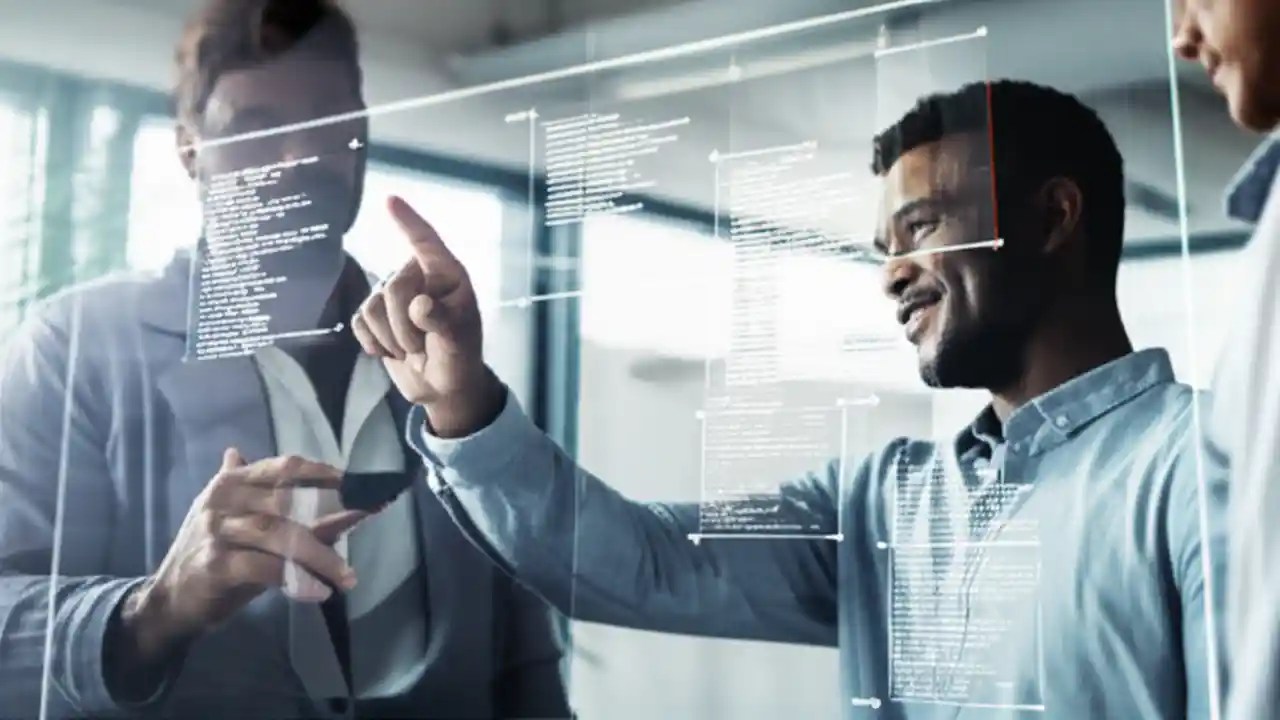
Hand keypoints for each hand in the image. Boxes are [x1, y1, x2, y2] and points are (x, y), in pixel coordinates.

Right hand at [119, 450, 365, 663]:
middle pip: (288, 499)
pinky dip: (296, 580)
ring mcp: (217, 531)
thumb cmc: (217, 555)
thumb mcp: (251, 526)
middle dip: (332, 509)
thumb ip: (292, 510)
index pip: (284, 467)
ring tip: (348, 577)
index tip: (360, 483)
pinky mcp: (216, 565)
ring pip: (281, 534)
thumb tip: (346, 499)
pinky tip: (318, 592)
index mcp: (233, 482)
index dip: (324, 473)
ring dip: (320, 556)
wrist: (169, 598)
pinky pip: (266, 568)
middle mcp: (224, 500)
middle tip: (367, 517)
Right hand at [352, 196, 504, 436]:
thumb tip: (420, 305)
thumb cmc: (461, 357)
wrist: (443, 388)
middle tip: (423, 346)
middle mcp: (419, 279)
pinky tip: (390, 352)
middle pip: (393, 287)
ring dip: (391, 338)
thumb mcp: (459, 342)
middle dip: (404, 325)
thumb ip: (442, 321)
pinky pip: (359, 321)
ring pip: (371, 306)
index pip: (426, 242)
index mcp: (447, 275)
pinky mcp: (374, 317)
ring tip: (413, 350)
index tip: (390, 200)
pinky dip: (373, 342)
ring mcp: (394, 297)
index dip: (408, 222)